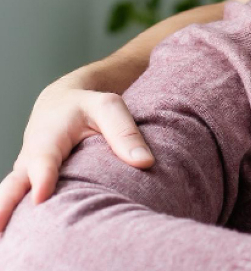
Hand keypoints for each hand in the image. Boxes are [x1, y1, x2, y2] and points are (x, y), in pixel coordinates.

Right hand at [0, 81, 152, 232]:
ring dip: (6, 214)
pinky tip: (22, 237)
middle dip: (4, 206)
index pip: (43, 161)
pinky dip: (17, 216)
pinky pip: (20, 201)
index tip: (41, 198)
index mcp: (48, 138)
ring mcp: (27, 174)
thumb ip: (124, 132)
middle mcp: (31, 159)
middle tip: (0, 227)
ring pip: (11, 196)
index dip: (42, 178)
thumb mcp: (108, 107)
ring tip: (3, 238)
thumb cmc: (87, 105)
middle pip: (13, 186)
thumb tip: (145, 163)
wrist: (61, 102)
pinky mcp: (30, 184)